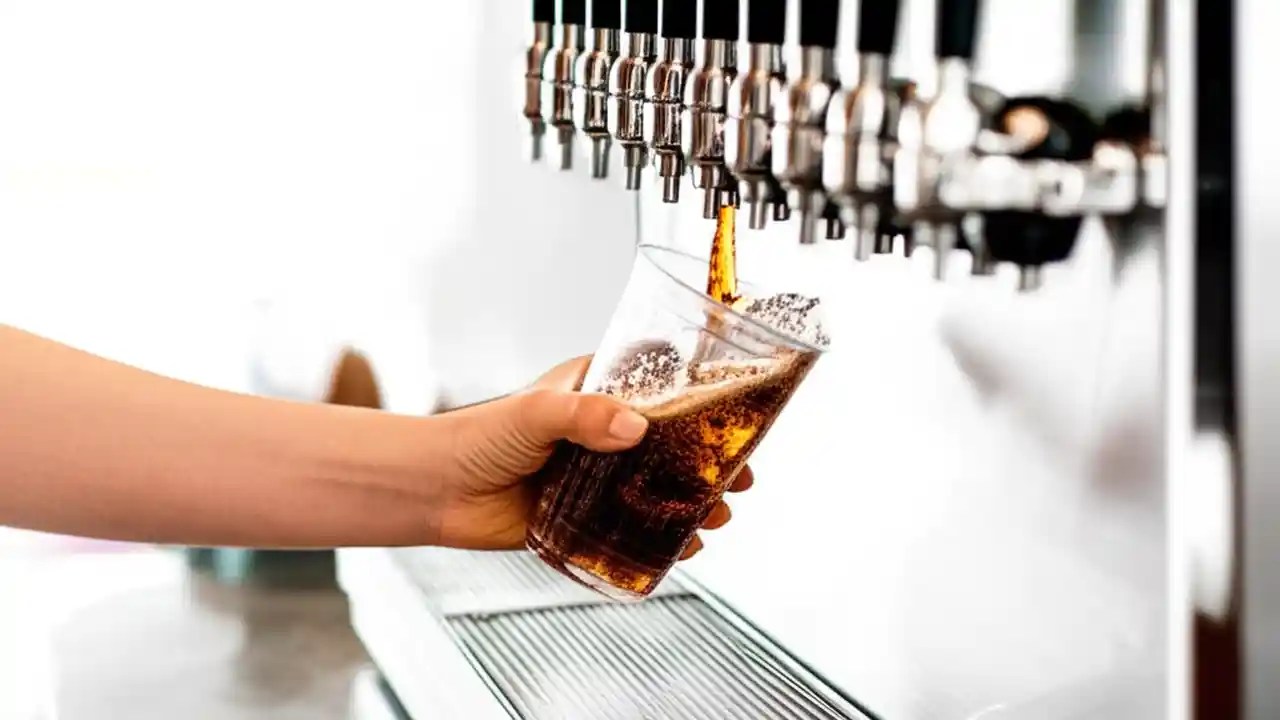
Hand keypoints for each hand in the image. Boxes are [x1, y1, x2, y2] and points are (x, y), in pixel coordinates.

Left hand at [435, 356, 753, 553]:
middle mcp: (601, 431)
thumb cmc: (478, 437)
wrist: (437, 490)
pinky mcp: (584, 515)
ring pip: (658, 487)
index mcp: (596, 391)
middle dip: (710, 462)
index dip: (702, 404)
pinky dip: (661, 537)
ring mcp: (596, 475)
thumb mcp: (537, 412)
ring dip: (692, 502)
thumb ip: (584, 415)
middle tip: (740, 478)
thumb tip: (633, 428)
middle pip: (671, 444)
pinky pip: (632, 526)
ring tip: (716, 517)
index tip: (736, 418)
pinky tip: (683, 547)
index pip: (661, 390)